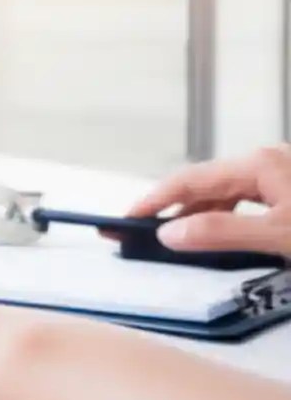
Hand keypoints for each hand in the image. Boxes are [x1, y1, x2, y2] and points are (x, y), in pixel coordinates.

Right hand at [128, 145, 290, 256]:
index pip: (189, 180)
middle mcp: (268, 161)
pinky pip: (245, 199)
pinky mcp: (290, 190)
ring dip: (198, 214)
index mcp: (260, 163)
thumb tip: (170, 233)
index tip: (124, 220)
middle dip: (171, 208)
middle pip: (205, 185)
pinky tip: (219, 232)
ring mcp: (281, 173)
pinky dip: (223, 216)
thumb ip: (223, 232)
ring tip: (174, 239)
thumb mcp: (278, 233)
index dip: (153, 200)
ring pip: (226, 193)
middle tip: (141, 233)